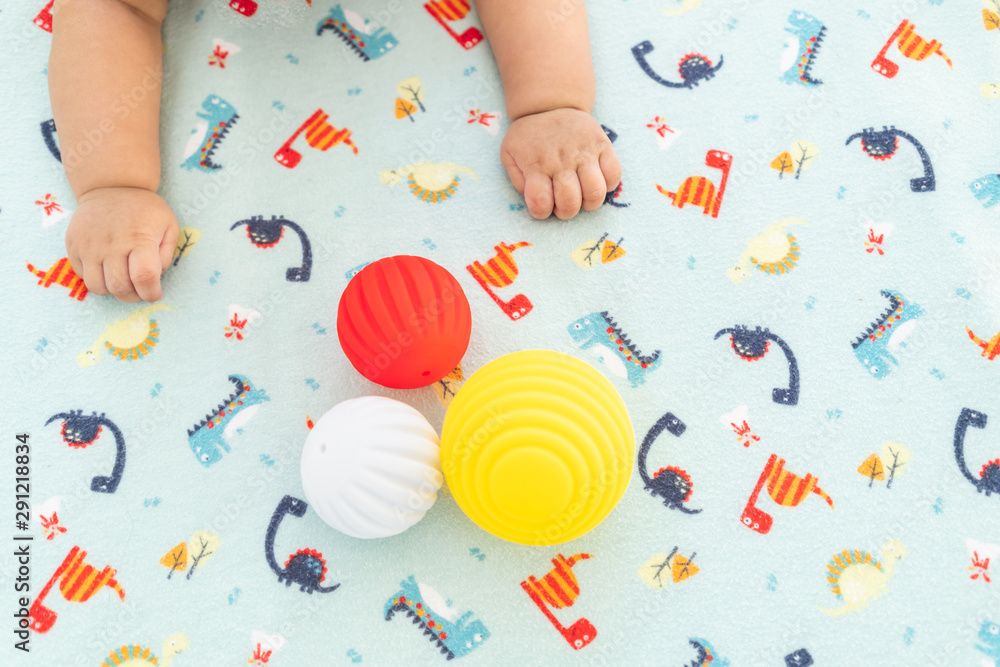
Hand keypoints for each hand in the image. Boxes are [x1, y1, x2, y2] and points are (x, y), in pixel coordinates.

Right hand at [65, 187, 178, 302]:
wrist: (111, 187)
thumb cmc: (145, 210)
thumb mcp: (169, 226)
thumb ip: (166, 255)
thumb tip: (154, 279)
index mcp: (140, 240)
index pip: (144, 278)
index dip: (151, 293)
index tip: (155, 293)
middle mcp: (112, 244)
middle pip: (119, 288)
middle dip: (133, 296)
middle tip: (139, 289)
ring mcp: (89, 245)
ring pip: (98, 287)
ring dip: (112, 290)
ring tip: (122, 279)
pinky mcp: (73, 245)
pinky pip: (82, 276)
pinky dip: (96, 279)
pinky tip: (106, 267)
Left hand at [500, 108, 621, 219]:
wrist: (549, 104)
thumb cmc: (528, 137)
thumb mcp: (509, 155)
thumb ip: (519, 181)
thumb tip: (536, 200)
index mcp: (536, 165)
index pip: (541, 203)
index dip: (542, 212)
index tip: (543, 206)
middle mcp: (561, 160)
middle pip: (571, 202)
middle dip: (567, 212)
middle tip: (564, 203)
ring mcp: (584, 152)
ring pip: (595, 192)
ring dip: (589, 203)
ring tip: (582, 196)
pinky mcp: (602, 145)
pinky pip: (614, 175)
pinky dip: (608, 185)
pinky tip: (596, 181)